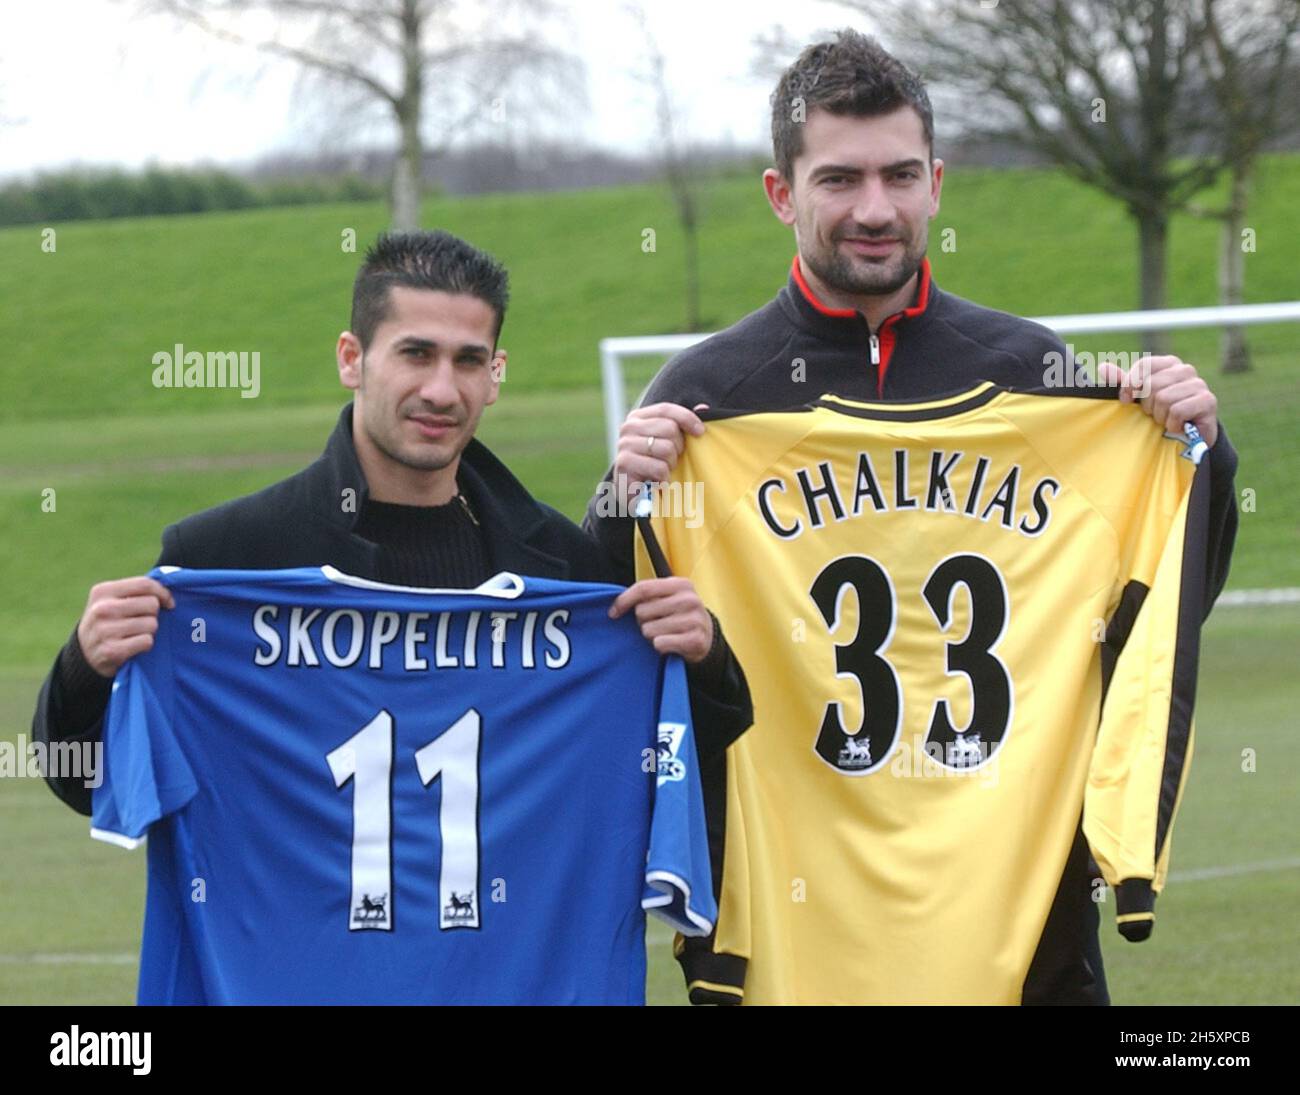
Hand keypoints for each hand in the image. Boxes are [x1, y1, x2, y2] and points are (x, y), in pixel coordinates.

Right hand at [76, 577, 174, 677]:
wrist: (85, 654)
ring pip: (152, 624)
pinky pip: (147, 641)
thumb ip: (136, 591)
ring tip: (134, 634)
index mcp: (103, 591)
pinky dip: (145, 645)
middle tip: (142, 621)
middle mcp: (102, 609)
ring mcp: (105, 630)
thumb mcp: (112, 600)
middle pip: (151, 604)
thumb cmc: (109, 622)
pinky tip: (132, 646)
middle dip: (153, 614)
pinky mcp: (111, 650)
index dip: (163, 592)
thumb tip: (170, 586)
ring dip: (149, 631)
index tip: (168, 602)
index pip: (144, 584)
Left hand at [609, 577, 713, 662]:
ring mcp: (694, 619)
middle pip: (642, 611)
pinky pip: (659, 643)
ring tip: (665, 633)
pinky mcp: (695, 640)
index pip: (643, 588)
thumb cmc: (679, 615)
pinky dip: (660, 646)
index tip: (613, 613)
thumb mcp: (667, 598)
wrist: (706, 638)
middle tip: (656, 623)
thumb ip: (645, 596)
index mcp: (680, 584)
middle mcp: (689, 599)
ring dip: (651, 635)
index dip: (624, 601)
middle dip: (643, 621)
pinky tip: (670, 643)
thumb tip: (614, 608)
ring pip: (648, 630)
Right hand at [612, 402, 708, 508]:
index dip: (687, 418)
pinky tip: (657, 482)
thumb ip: (682, 424)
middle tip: (672, 460)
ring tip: (663, 472)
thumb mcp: (668, 442)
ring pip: (666, 448)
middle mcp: (628, 427)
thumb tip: (703, 408)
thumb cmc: (654, 465)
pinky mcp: (624, 463)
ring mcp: (624, 445)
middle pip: (669, 428)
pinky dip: (664, 478)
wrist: (632, 494)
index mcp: (638, 417)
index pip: (666, 409)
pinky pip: (659, 467)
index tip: (700, 432)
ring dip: (671, 465)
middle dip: (678, 447)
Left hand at [1097, 355, 1218, 447]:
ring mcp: (1199, 384)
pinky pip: (1178, 411)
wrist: (1188, 437)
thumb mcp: (1139, 399)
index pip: (1144, 365)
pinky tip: (1178, 426)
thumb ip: (1123, 383)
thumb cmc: (1161, 414)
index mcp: (1169, 364)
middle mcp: (1186, 370)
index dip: (1130, 384)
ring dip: (1160, 416)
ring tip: (1167, 420)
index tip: (1126, 400)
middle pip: (1152, 384)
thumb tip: (1103, 368)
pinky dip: (1173, 424)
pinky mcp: (1208, 401)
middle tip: (1155, 414)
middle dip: (1147, 406)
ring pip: (1164, 398)